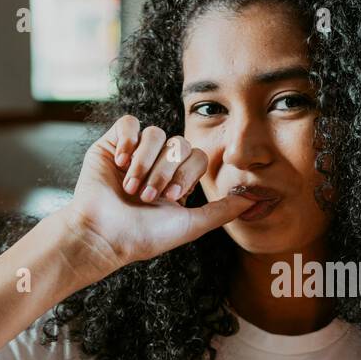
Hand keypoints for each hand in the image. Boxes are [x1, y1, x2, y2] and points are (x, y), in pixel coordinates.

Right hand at [58, 116, 253, 284]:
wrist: (104, 235)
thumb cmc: (144, 236)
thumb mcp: (191, 225)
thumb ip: (223, 211)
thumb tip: (256, 199)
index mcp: (176, 180)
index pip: (197, 156)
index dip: (187, 173)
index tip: (172, 197)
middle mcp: (157, 164)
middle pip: (178, 143)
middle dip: (166, 171)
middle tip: (150, 196)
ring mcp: (134, 153)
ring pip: (156, 133)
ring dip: (145, 163)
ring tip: (132, 188)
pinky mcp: (112, 144)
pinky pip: (130, 123)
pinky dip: (128, 142)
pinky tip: (120, 163)